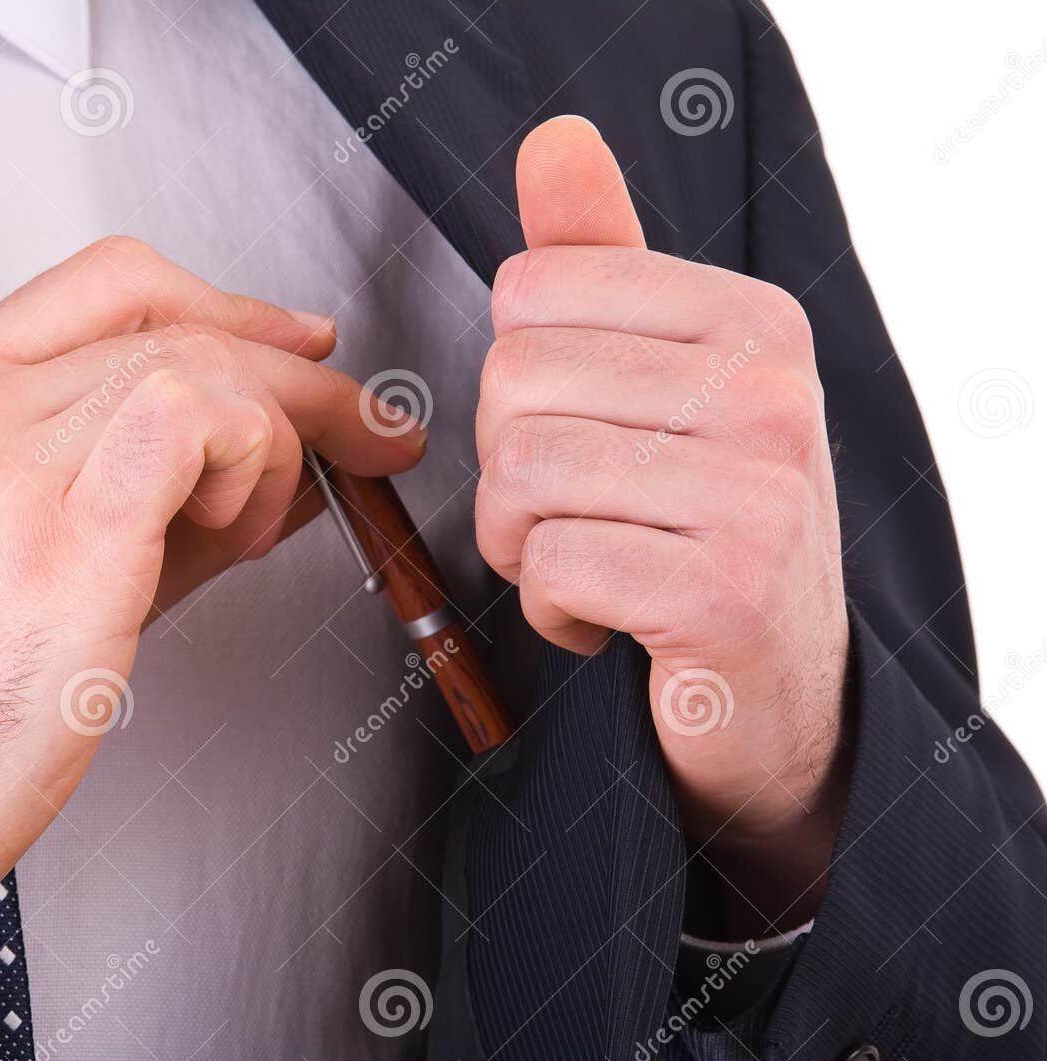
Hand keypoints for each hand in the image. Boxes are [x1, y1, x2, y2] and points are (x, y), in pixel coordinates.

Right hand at [0, 236, 424, 957]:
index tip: (298, 342)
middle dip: (298, 377)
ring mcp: (8, 463)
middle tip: (361, 430)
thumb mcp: (35, 545)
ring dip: (274, 436)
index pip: (116, 283)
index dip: (233, 303)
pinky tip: (240, 527)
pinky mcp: (64, 536)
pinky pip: (193, 421)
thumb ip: (149, 479)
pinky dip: (252, 458)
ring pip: (199, 364)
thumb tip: (276, 452)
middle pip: (177, 323)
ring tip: (257, 523)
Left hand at [475, 118, 848, 932]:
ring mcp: (757, 493)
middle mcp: (769, 392)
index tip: (588, 438)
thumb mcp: (657, 383)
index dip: (518, 385)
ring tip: (592, 565)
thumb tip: (552, 142)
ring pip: (519, 476)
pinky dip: (551, 609)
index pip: (527, 295)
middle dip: (511, 473)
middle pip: (510, 384)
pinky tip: (609, 621)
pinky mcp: (725, 591)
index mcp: (751, 320)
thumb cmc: (697, 528)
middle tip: (585, 516)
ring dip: (523, 546)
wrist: (778, 690)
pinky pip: (551, 567)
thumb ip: (600, 263)